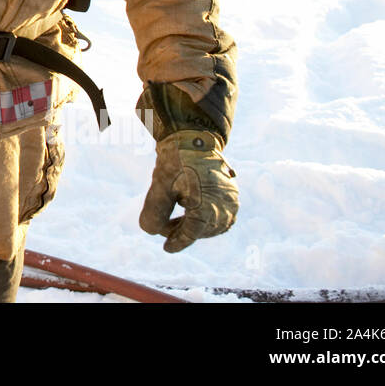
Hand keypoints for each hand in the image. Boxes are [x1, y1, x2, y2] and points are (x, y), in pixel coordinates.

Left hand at [140, 130, 237, 251]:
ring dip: (196, 227)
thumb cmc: (176, 160)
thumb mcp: (160, 185)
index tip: (166, 248)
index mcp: (208, 205)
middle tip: (163, 227)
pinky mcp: (233, 195)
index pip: (191, 233)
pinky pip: (223, 217)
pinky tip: (192, 214)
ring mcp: (232, 201)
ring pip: (213, 225)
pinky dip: (208, 220)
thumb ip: (154, 211)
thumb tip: (151, 232)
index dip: (178, 242)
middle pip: (201, 230)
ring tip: (176, 219)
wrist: (194, 137)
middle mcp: (225, 206)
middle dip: (182, 232)